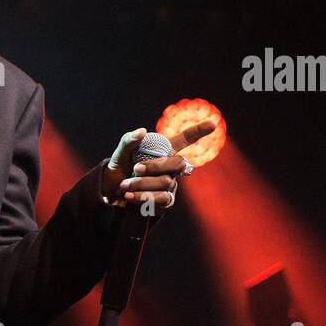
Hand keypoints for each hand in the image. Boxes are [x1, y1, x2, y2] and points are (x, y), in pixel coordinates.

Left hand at [101, 120, 216, 215]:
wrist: (112, 193)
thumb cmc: (120, 169)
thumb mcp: (121, 154)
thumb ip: (129, 141)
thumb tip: (142, 132)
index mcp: (164, 151)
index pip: (185, 139)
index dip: (199, 131)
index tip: (213, 122)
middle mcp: (171, 168)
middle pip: (178, 163)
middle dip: (156, 166)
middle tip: (135, 169)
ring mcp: (171, 185)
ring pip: (166, 182)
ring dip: (142, 184)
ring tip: (124, 186)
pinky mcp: (165, 202)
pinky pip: (161, 198)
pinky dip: (143, 197)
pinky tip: (129, 196)